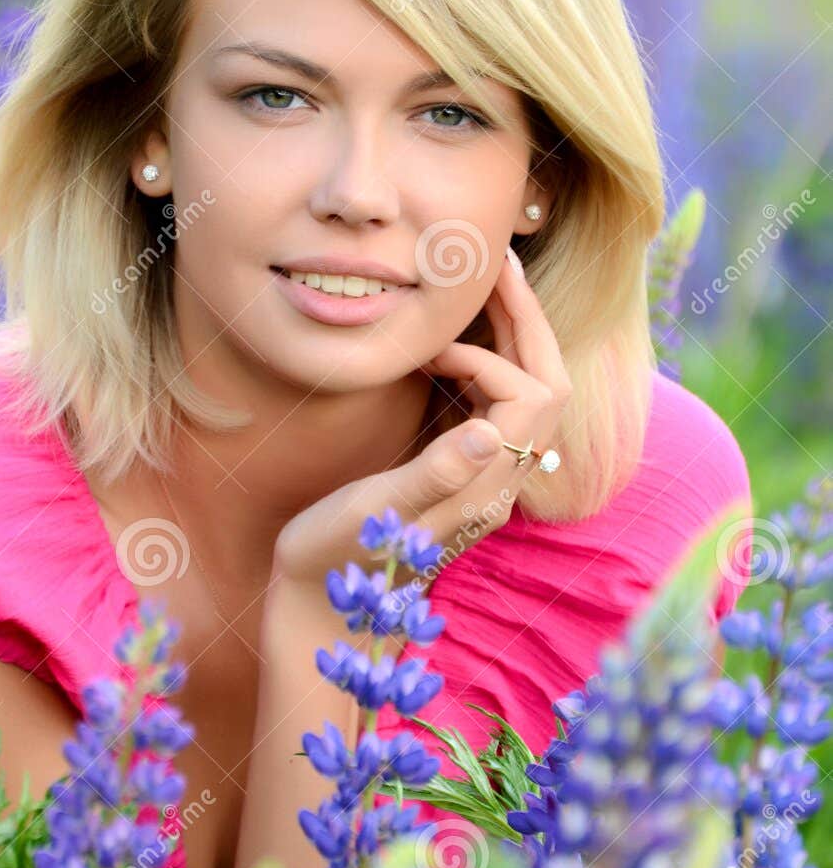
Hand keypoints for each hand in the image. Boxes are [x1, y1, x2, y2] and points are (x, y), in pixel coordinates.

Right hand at [271, 250, 570, 592]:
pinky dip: (491, 365)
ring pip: (530, 397)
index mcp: (482, 491)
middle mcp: (497, 487)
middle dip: (527, 322)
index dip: (487, 356)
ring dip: (513, 339)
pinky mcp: (466, 480)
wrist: (320, 603)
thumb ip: (436, 474)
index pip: (528, 397)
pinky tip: (457, 348)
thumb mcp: (376, 512)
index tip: (429, 349)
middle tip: (497, 264)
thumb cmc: (334, 555)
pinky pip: (503, 411)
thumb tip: (492, 434)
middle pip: (547, 389)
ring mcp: (485, 484)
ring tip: (484, 291)